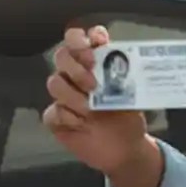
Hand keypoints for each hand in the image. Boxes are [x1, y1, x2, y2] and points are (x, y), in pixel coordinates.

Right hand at [42, 25, 150, 175]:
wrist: (124, 148)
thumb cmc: (128, 115)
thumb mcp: (133, 92)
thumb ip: (124, 74)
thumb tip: (122, 59)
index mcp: (94, 63)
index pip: (77, 38)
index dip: (80, 39)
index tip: (96, 46)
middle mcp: (75, 75)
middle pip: (61, 56)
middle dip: (76, 67)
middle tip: (94, 83)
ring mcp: (63, 96)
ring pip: (55, 83)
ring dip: (74, 96)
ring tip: (92, 109)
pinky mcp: (56, 118)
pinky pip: (52, 112)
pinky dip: (68, 118)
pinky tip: (82, 124)